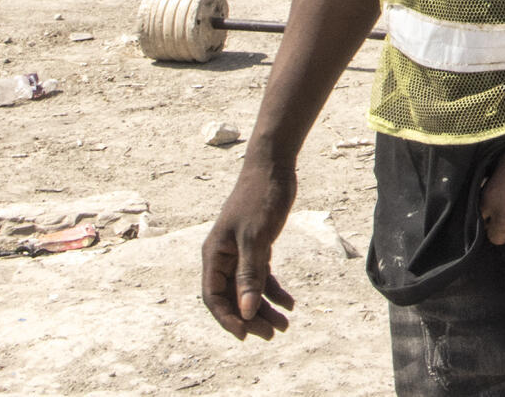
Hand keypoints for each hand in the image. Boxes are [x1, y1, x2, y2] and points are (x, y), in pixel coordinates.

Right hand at [202, 160, 296, 339]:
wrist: (272, 168)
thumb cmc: (259, 198)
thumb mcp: (255, 239)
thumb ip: (250, 274)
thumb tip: (244, 311)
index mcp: (214, 255)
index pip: (214, 297)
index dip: (228, 319)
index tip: (246, 335)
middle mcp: (223, 257)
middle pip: (233, 297)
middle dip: (251, 317)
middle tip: (272, 334)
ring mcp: (239, 253)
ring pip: (249, 289)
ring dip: (264, 308)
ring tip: (285, 325)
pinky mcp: (256, 247)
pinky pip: (261, 276)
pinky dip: (274, 290)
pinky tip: (290, 303)